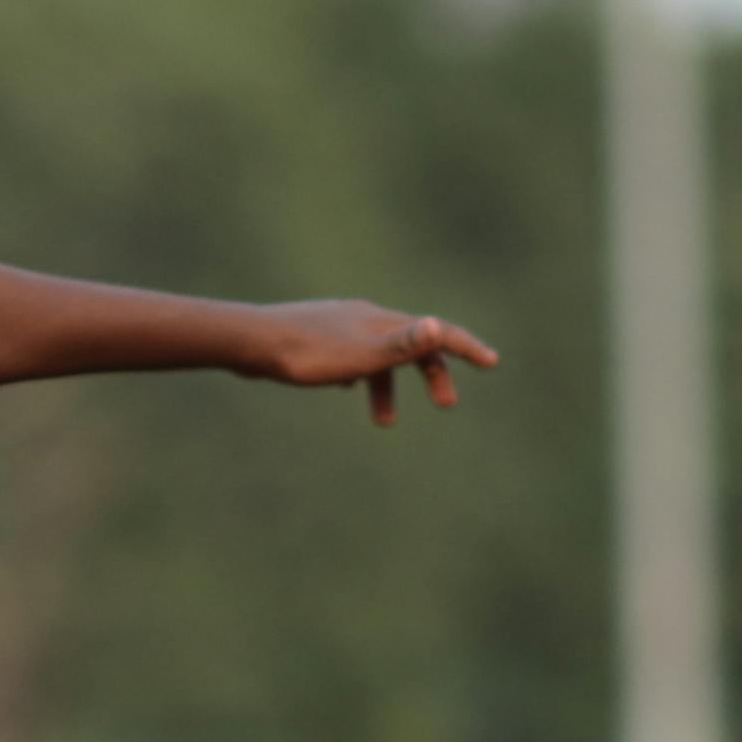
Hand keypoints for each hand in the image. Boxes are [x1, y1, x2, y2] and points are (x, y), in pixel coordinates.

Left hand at [231, 300, 498, 427]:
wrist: (249, 342)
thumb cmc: (306, 354)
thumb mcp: (360, 356)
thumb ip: (400, 346)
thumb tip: (438, 328)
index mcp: (381, 322)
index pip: (435, 332)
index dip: (466, 347)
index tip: (492, 362)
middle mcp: (364, 318)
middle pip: (410, 343)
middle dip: (431, 373)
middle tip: (447, 405)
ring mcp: (340, 326)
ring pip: (378, 355)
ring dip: (388, 387)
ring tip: (384, 424)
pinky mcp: (316, 337)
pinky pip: (351, 355)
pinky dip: (362, 374)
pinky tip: (346, 388)